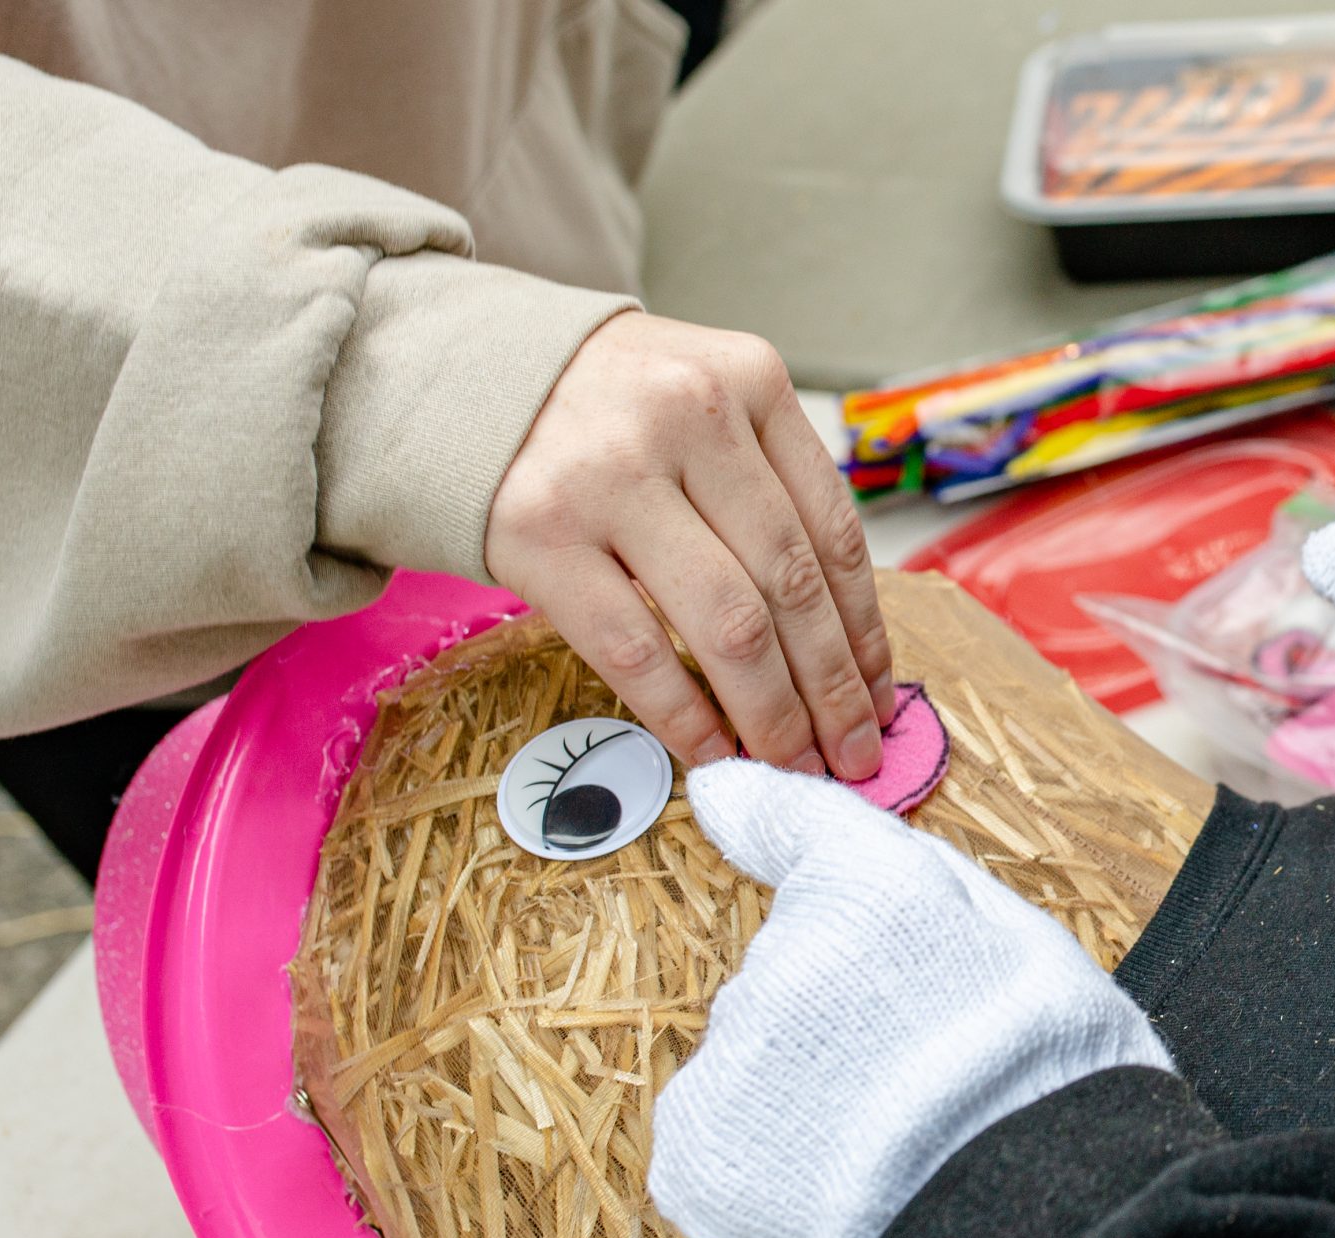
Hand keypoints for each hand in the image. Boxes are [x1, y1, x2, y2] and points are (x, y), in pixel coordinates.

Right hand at [485, 312, 895, 778]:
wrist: (453, 376)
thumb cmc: (603, 410)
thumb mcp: (702, 405)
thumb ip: (767, 489)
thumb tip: (840, 644)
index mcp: (747, 380)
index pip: (834, 531)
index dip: (865, 631)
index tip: (881, 696)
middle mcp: (687, 418)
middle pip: (791, 586)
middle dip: (833, 689)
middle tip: (853, 755)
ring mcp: (609, 476)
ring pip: (729, 626)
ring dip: (773, 714)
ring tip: (795, 764)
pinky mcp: (541, 536)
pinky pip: (637, 651)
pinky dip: (686, 715)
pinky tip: (712, 752)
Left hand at [650, 760, 1171, 1237]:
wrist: (1022, 1218)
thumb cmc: (1041, 1075)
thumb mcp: (1007, 928)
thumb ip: (880, 861)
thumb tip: (735, 799)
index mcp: (865, 888)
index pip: (786, 821)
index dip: (765, 819)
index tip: (732, 801)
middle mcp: (777, 958)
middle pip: (791, 975)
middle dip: (838, 1016)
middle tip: (919, 1069)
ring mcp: (728, 1058)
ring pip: (757, 1062)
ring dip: (804, 1095)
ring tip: (888, 1139)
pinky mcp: (695, 1152)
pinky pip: (722, 1141)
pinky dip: (767, 1164)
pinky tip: (838, 1181)